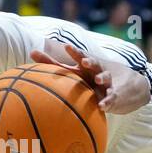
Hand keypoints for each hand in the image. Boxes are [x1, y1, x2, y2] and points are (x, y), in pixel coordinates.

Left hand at [30, 42, 145, 113]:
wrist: (120, 87)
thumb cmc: (88, 78)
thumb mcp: (73, 71)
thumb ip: (52, 63)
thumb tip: (31, 51)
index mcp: (86, 66)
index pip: (80, 56)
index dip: (74, 51)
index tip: (67, 46)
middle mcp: (96, 71)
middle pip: (94, 64)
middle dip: (90, 61)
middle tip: (84, 61)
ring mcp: (106, 82)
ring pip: (105, 78)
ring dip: (102, 77)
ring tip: (98, 79)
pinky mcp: (114, 95)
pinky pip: (111, 98)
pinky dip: (107, 102)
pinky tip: (102, 106)